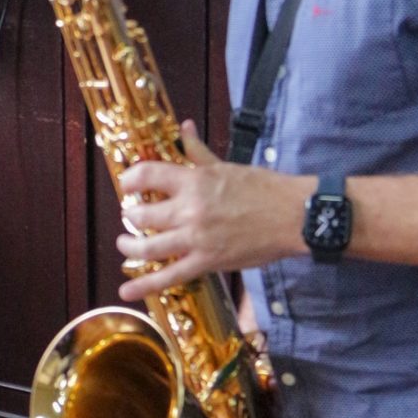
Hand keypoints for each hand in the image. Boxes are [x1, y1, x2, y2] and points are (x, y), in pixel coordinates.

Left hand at [115, 121, 306, 298]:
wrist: (293, 216)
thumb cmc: (263, 188)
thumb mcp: (226, 165)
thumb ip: (198, 151)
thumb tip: (185, 126)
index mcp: (193, 181)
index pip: (146, 175)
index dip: (130, 179)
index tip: (127, 184)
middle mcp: (189, 210)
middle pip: (140, 215)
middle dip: (130, 216)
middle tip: (132, 217)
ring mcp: (196, 238)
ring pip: (147, 248)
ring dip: (129, 247)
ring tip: (125, 245)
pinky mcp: (206, 262)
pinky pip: (169, 276)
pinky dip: (145, 285)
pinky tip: (127, 290)